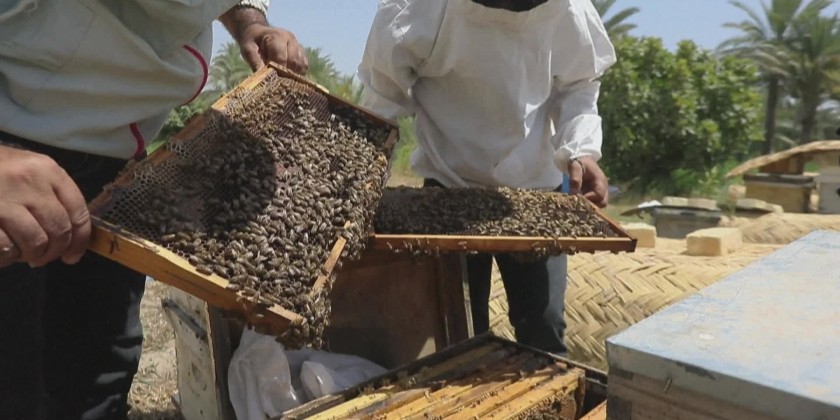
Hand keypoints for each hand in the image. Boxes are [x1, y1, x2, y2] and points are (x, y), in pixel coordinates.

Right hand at [0, 146, 89, 267]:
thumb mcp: (25, 171)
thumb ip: (49, 195)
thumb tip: (71, 237)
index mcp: (46, 169)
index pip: (78, 210)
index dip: (80, 240)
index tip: (73, 255)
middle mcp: (29, 181)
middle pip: (60, 231)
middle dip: (54, 251)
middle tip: (41, 257)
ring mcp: (4, 198)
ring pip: (36, 242)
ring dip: (30, 255)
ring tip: (20, 252)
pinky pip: (7, 249)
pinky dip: (7, 257)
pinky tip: (2, 251)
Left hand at [220, 7, 307, 73]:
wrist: (258, 32)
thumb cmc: (252, 41)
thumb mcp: (248, 49)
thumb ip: (255, 62)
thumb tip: (263, 77)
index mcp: (277, 36)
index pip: (282, 58)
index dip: (277, 71)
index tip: (270, 80)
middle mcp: (291, 39)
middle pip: (293, 63)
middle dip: (284, 74)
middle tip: (275, 81)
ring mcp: (298, 45)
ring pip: (301, 65)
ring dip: (292, 74)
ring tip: (280, 77)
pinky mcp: (301, 52)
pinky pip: (303, 66)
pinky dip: (297, 73)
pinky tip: (287, 75)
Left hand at [568, 156, 608, 207]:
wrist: (582, 158)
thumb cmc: (579, 162)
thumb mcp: (575, 168)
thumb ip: (575, 180)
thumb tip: (573, 194)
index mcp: (600, 180)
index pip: (599, 195)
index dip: (589, 199)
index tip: (578, 199)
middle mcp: (603, 187)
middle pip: (603, 202)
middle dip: (591, 205)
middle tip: (579, 204)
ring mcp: (601, 191)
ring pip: (600, 204)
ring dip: (590, 206)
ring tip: (579, 203)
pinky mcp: (596, 193)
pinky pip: (595, 203)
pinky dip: (588, 205)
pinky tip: (579, 202)